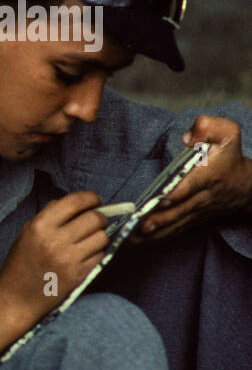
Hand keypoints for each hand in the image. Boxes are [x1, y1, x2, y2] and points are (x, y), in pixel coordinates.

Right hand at [0, 191, 109, 324]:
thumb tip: (74, 204)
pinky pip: (100, 256)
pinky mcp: (79, 275)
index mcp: (39, 226)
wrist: (16, 298)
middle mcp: (55, 240)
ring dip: (99, 236)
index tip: (94, 200)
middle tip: (94, 222)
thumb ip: (48, 216)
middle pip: (94, 218)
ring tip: (88, 241)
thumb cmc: (20, 264)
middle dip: (99, 218)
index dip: (90, 198)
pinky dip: (96, 254)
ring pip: (102, 237)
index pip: (74, 202)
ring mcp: (68, 259)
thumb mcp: (26, 234)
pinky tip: (84, 257)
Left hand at [134, 116, 251, 241]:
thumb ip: (208, 127)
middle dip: (160, 219)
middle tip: (139, 225)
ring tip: (130, 237)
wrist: (245, 186)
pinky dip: (155, 238)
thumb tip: (188, 137)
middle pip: (179, 210)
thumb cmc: (229, 157)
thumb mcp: (227, 134)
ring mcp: (195, 212)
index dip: (179, 192)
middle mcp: (201, 197)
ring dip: (152, 233)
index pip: (193, 185)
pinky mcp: (190, 220)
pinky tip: (135, 242)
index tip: (163, 199)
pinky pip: (173, 232)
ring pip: (173, 224)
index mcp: (208, 175)